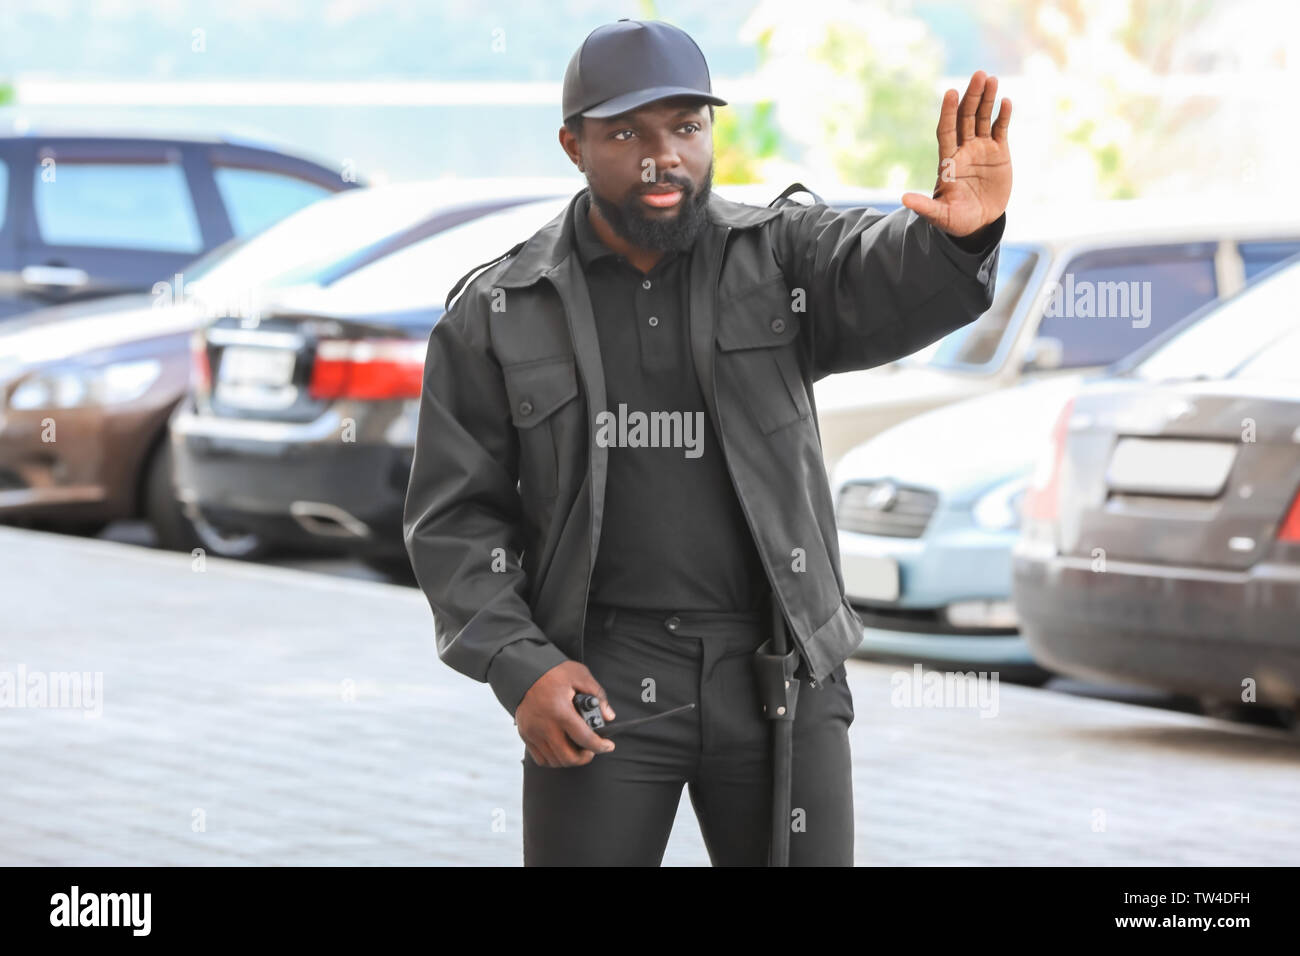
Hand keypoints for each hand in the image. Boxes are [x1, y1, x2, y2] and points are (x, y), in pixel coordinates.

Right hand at [516, 660, 615, 767]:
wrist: (524, 670)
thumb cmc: (553, 672)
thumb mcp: (580, 675)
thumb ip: (598, 695)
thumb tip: (609, 716)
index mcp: (561, 711)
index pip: (584, 738)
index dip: (600, 746)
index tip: (608, 746)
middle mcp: (545, 725)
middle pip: (568, 757)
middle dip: (585, 758)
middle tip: (591, 749)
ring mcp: (533, 732)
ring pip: (554, 761)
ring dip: (570, 759)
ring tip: (577, 749)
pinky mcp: (525, 735)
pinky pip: (540, 759)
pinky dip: (554, 759)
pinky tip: (561, 749)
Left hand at [902, 70, 1011, 237]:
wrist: (979, 223)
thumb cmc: (956, 220)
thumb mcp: (940, 216)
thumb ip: (925, 207)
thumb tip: (904, 199)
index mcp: (948, 161)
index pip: (946, 130)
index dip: (947, 112)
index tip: (950, 93)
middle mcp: (964, 150)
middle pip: (966, 117)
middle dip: (971, 96)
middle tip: (978, 75)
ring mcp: (981, 149)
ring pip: (983, 118)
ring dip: (987, 99)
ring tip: (991, 78)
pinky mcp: (998, 153)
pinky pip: (1000, 129)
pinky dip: (1003, 116)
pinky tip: (1006, 101)